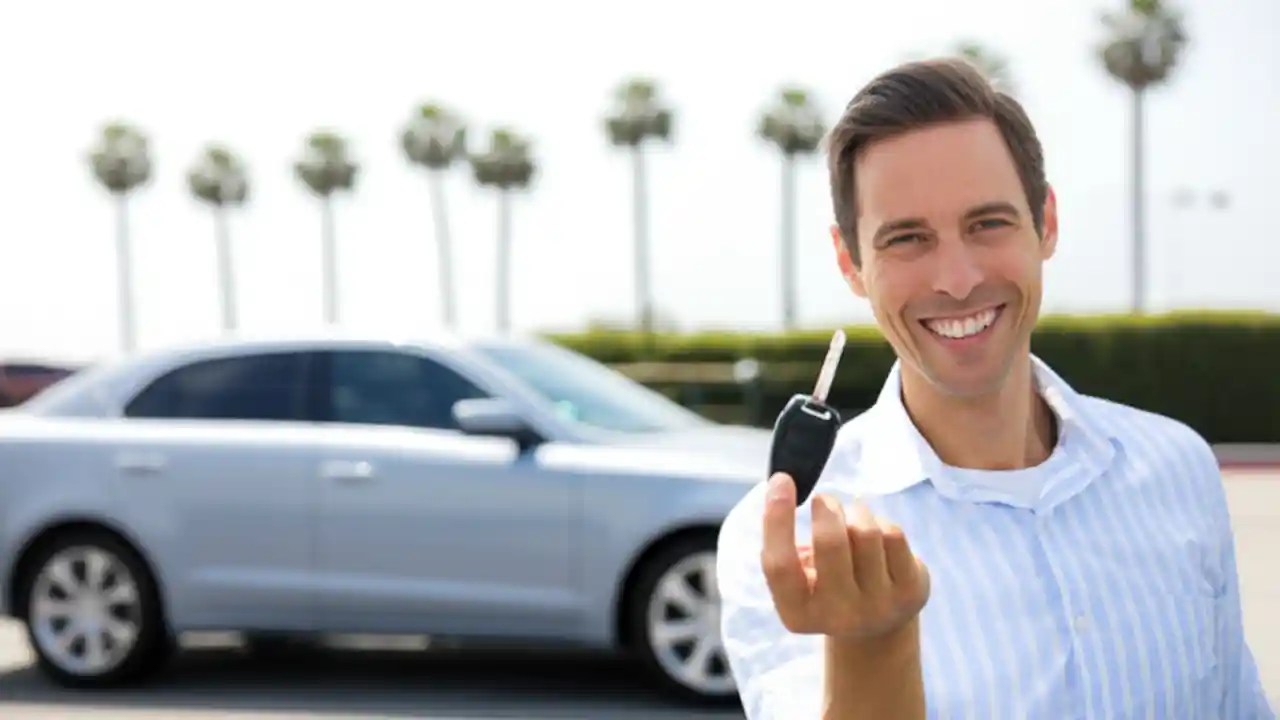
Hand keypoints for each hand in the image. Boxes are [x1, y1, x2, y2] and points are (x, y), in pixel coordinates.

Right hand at [760, 472, 929, 639]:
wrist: (878, 624)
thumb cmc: (827, 586)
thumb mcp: (798, 577)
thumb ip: (784, 542)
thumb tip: (782, 486)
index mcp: (798, 615)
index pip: (780, 564)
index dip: (776, 519)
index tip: (782, 480)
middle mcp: (839, 617)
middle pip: (830, 542)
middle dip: (826, 507)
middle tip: (824, 499)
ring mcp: (879, 607)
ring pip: (864, 532)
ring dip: (855, 512)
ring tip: (852, 518)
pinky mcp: (911, 592)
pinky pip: (892, 535)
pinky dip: (880, 522)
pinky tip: (877, 534)